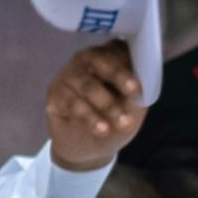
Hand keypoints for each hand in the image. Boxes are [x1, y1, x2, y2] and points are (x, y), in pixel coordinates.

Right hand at [47, 40, 148, 171]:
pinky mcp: (55, 94)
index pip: (118, 50)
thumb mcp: (132, 109)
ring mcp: (68, 75)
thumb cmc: (114, 119)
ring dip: (107, 105)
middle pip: (99, 60)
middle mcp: (86, 60)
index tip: (140, 83)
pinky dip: (90, 117)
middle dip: (119, 76)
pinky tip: (102, 129)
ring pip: (87, 85)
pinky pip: (73, 103)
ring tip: (122, 123)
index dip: (129, 63)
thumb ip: (136, 95)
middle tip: (133, 93)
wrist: (89, 147)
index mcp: (109, 56)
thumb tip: (142, 86)